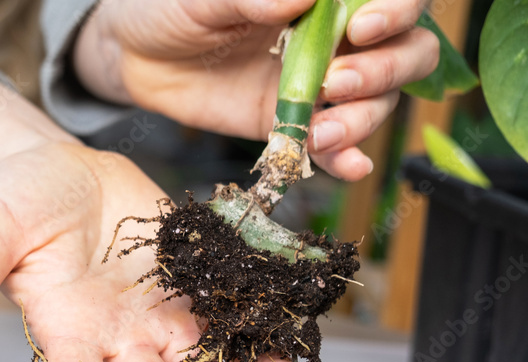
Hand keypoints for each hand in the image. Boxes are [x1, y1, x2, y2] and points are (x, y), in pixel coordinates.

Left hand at [74, 0, 438, 179]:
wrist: (136, 54)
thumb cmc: (174, 6)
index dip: (398, 9)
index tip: (362, 26)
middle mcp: (337, 37)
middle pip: (406, 52)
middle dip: (386, 70)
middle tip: (341, 80)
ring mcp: (319, 84)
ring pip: (377, 102)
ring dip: (363, 119)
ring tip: (323, 131)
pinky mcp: (292, 124)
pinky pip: (334, 144)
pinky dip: (348, 157)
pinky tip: (350, 166)